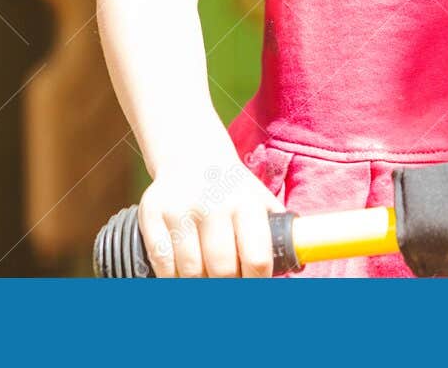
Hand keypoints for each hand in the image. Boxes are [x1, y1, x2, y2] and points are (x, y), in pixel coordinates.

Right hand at [138, 150, 287, 276]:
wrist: (192, 156)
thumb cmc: (233, 191)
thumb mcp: (260, 201)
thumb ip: (277, 233)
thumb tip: (295, 267)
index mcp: (246, 204)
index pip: (257, 259)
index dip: (256, 285)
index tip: (252, 293)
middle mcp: (213, 204)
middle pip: (221, 271)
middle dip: (226, 288)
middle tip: (227, 287)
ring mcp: (180, 209)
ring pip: (190, 272)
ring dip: (199, 285)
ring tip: (205, 279)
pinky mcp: (152, 213)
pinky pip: (162, 264)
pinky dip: (172, 277)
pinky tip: (181, 275)